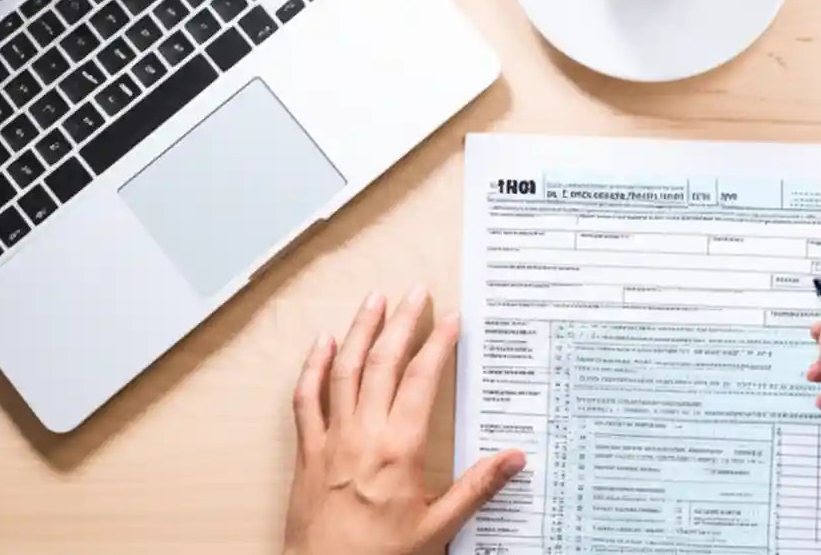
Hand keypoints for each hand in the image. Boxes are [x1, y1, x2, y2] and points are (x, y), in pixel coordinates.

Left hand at [284, 287, 525, 554]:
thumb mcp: (439, 528)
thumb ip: (477, 488)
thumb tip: (514, 458)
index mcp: (400, 449)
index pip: (423, 379)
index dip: (438, 343)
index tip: (451, 318)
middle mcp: (363, 434)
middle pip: (382, 363)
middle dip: (402, 322)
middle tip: (416, 292)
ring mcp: (331, 439)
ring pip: (343, 370)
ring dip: (359, 330)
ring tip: (374, 300)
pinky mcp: (306, 452)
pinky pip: (305, 398)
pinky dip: (312, 366)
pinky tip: (321, 343)